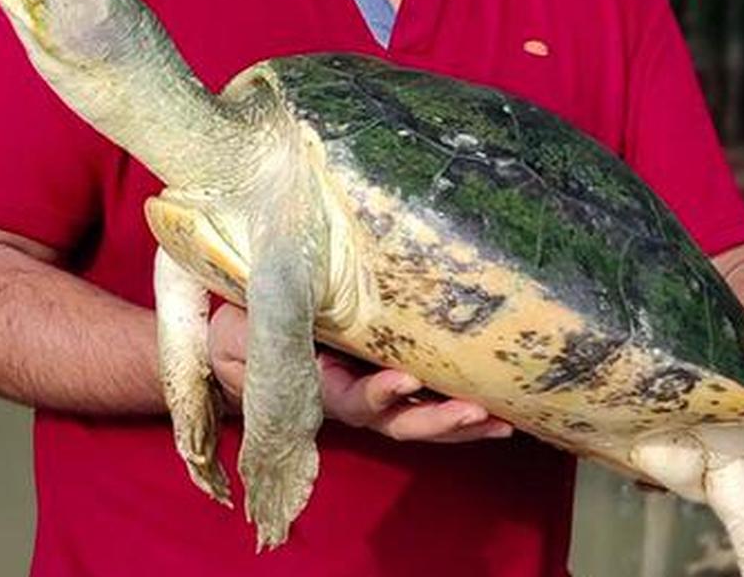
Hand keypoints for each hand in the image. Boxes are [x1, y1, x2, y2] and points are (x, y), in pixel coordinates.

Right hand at [208, 303, 512, 443]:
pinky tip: (498, 409)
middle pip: (399, 422)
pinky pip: (426, 400)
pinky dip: (459, 407)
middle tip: (475, 411)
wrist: (241, 335)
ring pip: (419, 419)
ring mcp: (371, 391)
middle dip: (438, 420)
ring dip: (460, 424)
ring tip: (502, 421)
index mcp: (318, 390)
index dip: (380, 393)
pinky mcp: (387, 374)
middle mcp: (350, 399)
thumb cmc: (241, 330)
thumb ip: (264, 335)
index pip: (354, 400)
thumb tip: (288, 319)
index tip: (405, 378)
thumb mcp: (241, 332)